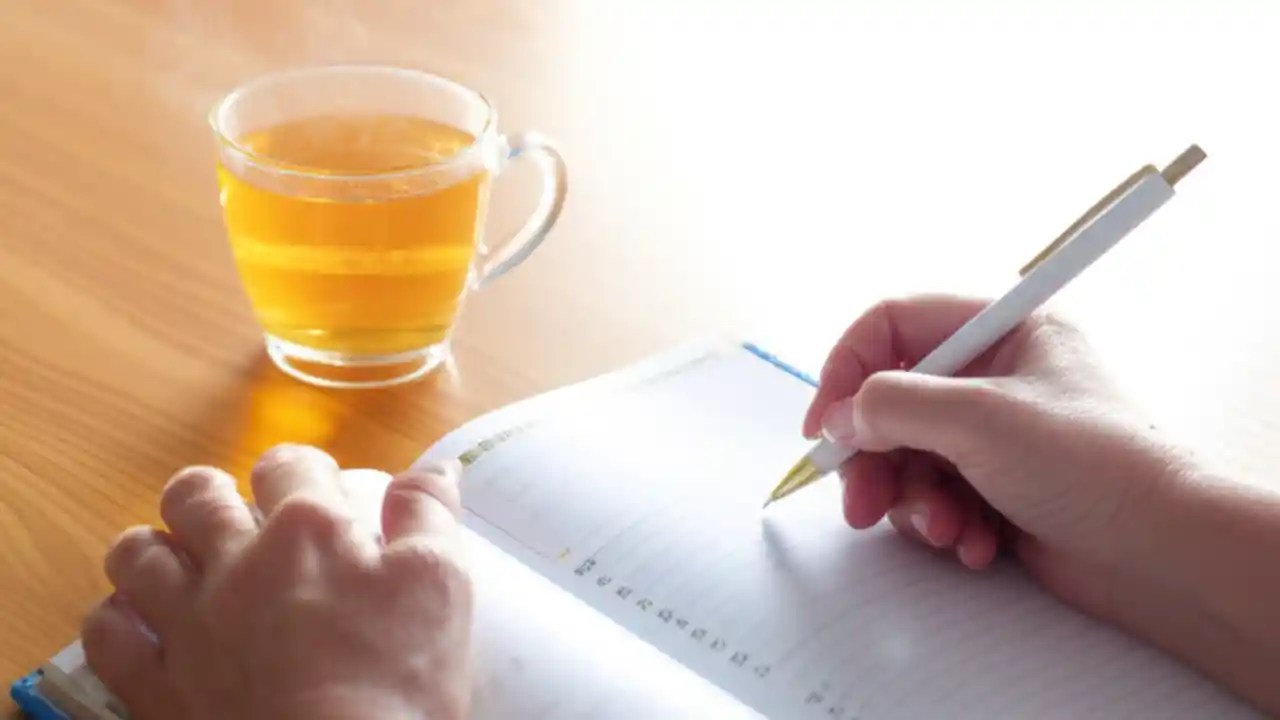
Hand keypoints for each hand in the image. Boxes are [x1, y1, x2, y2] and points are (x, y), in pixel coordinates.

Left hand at [81, 444, 472, 719]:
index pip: (288, 465)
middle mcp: (235, 563)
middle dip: (212, 492)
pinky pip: (107, 634)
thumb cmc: (399, 679)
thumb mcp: (440, 584)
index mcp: (308, 530)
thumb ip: (429, 514)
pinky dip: (119, 619)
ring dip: (155, 547)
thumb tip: (435, 468)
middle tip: (237, 517)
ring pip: (136, 554)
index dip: (301, 470)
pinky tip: (145, 624)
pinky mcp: (156, 686)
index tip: (317, 489)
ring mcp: (187, 624)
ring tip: (181, 561)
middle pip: (194, 494)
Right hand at [804, 295, 1190, 618]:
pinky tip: (975, 544)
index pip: (893, 326)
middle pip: (891, 402)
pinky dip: (944, 523)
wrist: (1163, 554)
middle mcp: (994, 375)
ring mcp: (994, 434)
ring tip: (942, 529)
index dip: (847, 370)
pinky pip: (935, 497)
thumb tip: (839, 420)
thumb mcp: (980, 419)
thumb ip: (894, 406)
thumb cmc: (1093, 465)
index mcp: (1002, 329)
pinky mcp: (996, 487)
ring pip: (907, 457)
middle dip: (874, 458)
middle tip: (861, 502)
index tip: (823, 427)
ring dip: (913, 501)